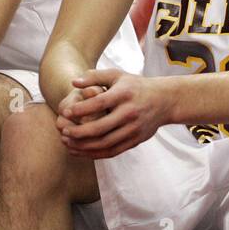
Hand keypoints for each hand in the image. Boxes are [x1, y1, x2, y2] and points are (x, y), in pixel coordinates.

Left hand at [56, 69, 170, 158]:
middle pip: (101, 127)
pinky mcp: (135, 141)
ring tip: (68, 143)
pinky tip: (81, 151)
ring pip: (105, 143)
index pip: (99, 103)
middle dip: (79, 132)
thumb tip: (73, 82)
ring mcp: (134, 129)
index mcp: (124, 95)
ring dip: (84, 146)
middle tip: (64, 131)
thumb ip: (94, 77)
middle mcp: (130, 113)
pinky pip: (113, 151)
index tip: (66, 112)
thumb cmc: (135, 86)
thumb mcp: (117, 75)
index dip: (81, 109)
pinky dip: (95, 154)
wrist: (164, 100)